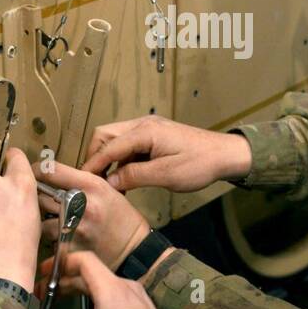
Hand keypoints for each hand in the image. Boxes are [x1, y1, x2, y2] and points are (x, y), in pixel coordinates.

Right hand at [32, 252, 188, 308]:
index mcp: (113, 291)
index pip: (84, 259)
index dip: (61, 262)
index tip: (41, 275)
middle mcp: (127, 287)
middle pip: (91, 272)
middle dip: (65, 281)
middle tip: (42, 297)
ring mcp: (138, 297)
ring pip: (103, 284)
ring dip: (79, 290)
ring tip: (58, 306)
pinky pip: (115, 294)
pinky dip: (95, 298)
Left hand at [34, 160, 150, 271]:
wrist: (134, 250)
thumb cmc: (122, 219)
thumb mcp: (107, 190)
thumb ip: (80, 182)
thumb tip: (52, 176)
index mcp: (91, 185)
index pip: (51, 170)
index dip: (37, 171)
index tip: (34, 173)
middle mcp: (80, 204)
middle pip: (40, 195)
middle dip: (38, 197)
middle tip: (42, 199)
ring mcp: (73, 228)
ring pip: (40, 219)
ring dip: (42, 220)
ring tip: (54, 220)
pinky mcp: (69, 248)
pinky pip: (48, 239)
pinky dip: (50, 238)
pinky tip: (59, 237)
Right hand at [81, 114, 252, 191]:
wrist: (224, 155)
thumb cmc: (199, 164)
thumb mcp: (166, 175)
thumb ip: (135, 176)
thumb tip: (109, 181)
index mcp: (145, 131)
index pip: (108, 146)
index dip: (93, 164)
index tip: (82, 181)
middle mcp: (143, 125)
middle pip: (105, 135)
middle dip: (95, 156)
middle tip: (93, 180)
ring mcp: (148, 129)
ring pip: (115, 139)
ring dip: (108, 159)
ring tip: (108, 183)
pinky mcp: (154, 137)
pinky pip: (128, 145)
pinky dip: (121, 160)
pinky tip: (124, 178)